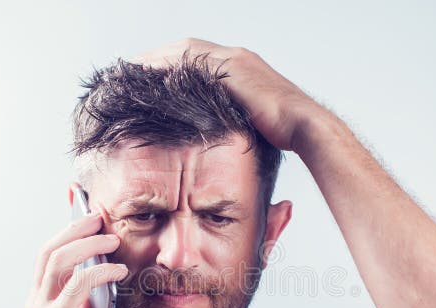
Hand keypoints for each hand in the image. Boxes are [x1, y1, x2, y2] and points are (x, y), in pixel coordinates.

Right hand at [22, 211, 127, 307]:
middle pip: (49, 250)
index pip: (46, 258)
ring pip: (60, 260)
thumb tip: (103, 285)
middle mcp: (33, 303)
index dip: (65, 236)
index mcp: (36, 304)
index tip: (86, 222)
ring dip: (88, 244)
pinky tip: (118, 270)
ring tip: (111, 238)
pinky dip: (100, 272)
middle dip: (75, 229)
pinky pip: (80, 284)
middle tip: (98, 217)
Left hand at [131, 37, 328, 151]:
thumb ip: (228, 115)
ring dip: (158, 57)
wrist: (303, 125)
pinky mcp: (233, 71)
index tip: (149, 71)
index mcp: (239, 65)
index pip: (196, 56)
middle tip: (132, 66)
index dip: (170, 61)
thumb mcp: (248, 119)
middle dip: (158, 55)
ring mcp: (234, 61)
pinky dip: (171, 66)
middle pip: (186, 47)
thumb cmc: (281, 131)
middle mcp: (235, 57)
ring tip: (134, 69)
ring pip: (186, 51)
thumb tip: (211, 131)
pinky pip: (193, 63)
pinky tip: (153, 75)